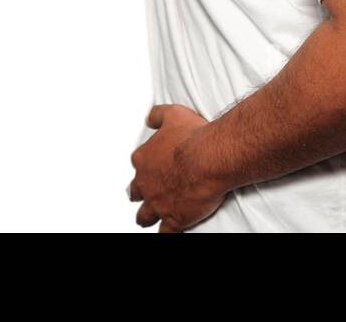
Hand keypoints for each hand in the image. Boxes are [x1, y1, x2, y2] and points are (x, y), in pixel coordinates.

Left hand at [127, 103, 229, 231]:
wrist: (209, 158)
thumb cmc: (194, 136)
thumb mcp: (173, 114)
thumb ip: (158, 115)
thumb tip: (150, 118)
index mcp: (144, 158)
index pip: (138, 164)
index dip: (146, 166)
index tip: (154, 166)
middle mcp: (146, 183)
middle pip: (136, 192)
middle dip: (140, 193)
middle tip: (146, 193)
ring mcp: (158, 203)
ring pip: (145, 216)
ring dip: (147, 216)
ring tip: (149, 218)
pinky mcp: (173, 218)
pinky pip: (164, 232)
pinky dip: (166, 231)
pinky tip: (169, 231)